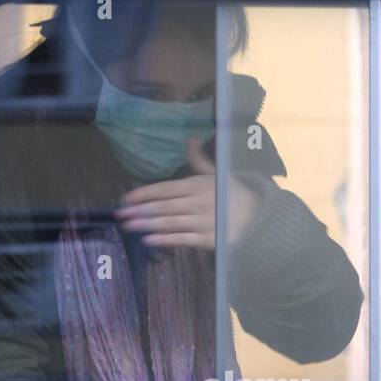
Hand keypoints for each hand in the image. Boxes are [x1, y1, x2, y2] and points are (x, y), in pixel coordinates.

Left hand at [114, 138, 257, 250]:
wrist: (260, 217)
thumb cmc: (235, 194)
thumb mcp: (217, 174)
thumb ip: (199, 160)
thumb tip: (189, 139)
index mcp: (197, 185)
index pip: (165, 188)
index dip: (144, 193)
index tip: (125, 198)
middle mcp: (197, 202)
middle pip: (163, 206)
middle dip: (140, 210)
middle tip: (120, 215)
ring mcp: (202, 222)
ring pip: (169, 223)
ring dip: (147, 225)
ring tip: (129, 227)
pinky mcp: (207, 240)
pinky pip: (182, 239)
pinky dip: (165, 240)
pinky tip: (148, 240)